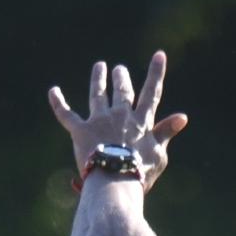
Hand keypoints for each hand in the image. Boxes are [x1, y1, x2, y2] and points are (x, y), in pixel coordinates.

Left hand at [46, 52, 189, 184]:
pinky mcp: (80, 130)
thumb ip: (166, 132)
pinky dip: (58, 102)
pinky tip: (53, 91)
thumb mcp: (159, 154)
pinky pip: (66, 114)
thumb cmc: (140, 172)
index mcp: (141, 121)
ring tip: (99, 66)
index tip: (159, 55)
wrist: (115, 180)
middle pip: (122, 91)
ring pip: (98, 95)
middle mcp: (120, 115)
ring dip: (98, 79)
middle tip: (118, 69)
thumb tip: (182, 117)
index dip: (156, 73)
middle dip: (121, 78)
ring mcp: (99, 121)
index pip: (152, 93)